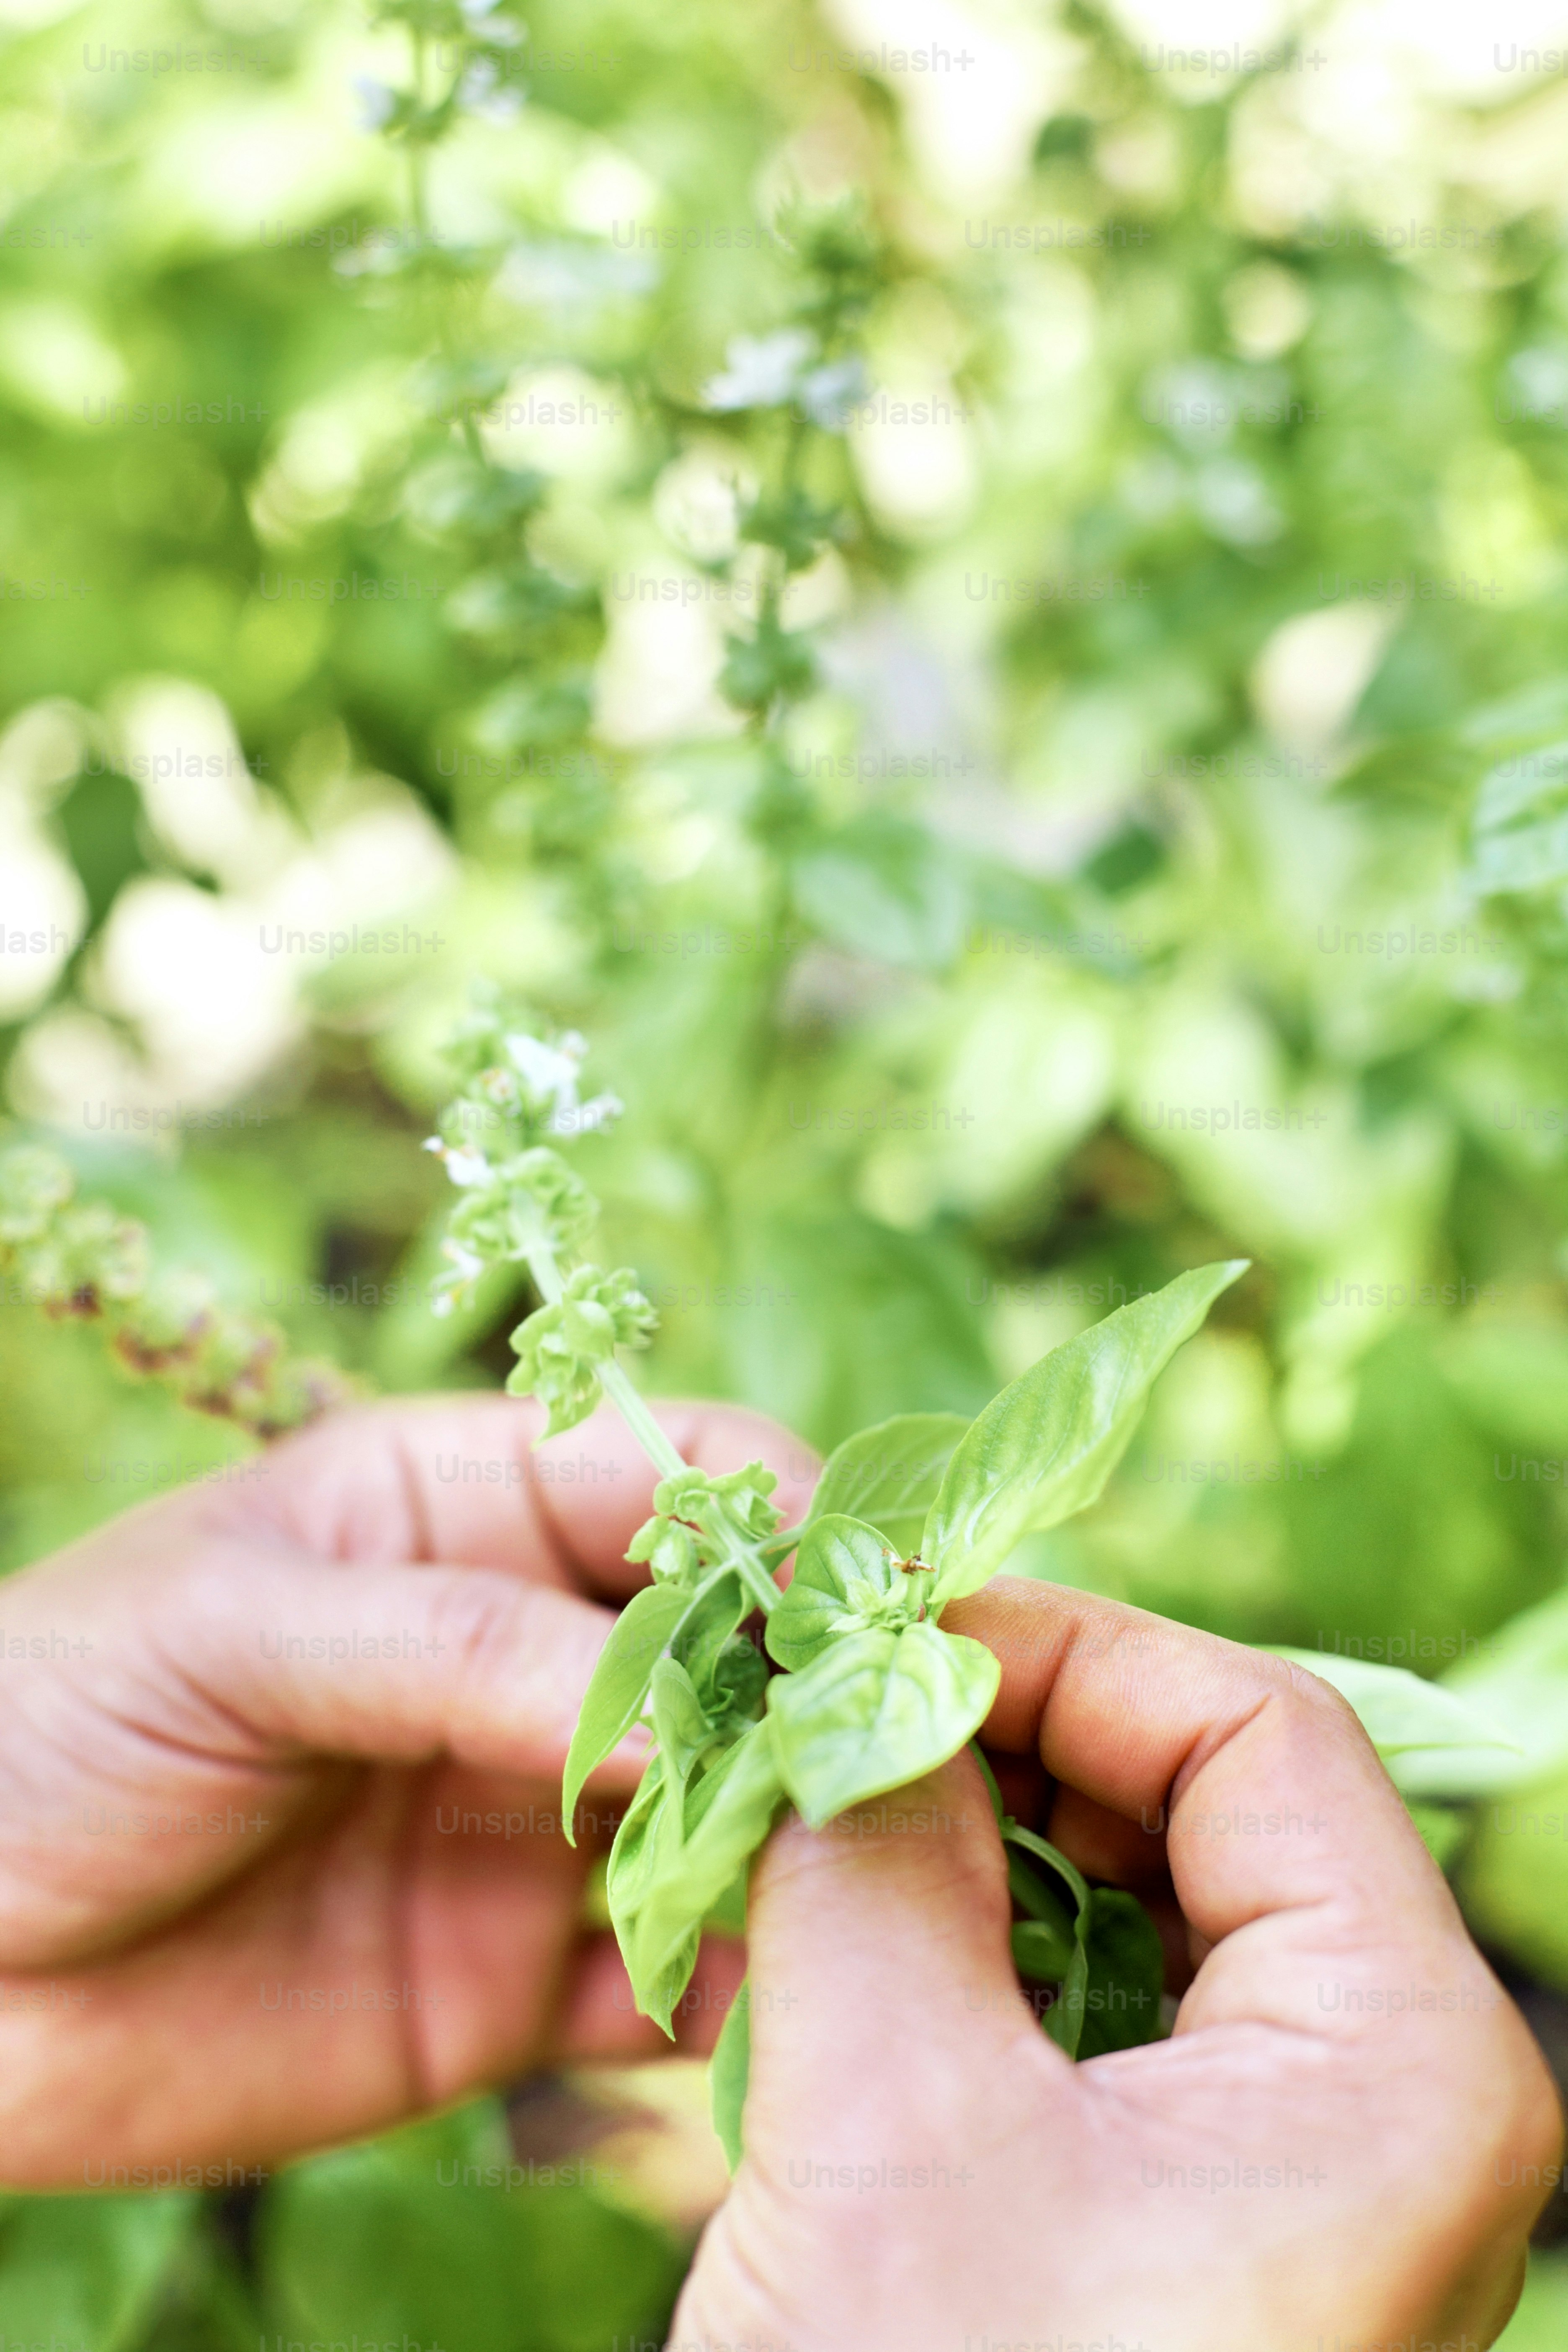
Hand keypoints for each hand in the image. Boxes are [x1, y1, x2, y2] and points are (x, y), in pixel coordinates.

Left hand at [0, 1394, 815, 2187]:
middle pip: (736, 1650)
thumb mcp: (236, 1632)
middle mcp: (525, 1654)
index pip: (680, 1476)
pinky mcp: (512, 1980)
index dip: (788, 1525)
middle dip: (823, 1694)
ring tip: (879, 1894)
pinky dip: (738, 1990)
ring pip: (729, 1814)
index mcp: (463, 1511)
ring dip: (808, 1846)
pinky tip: (791, 2008)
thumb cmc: (45, 1727)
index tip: (870, 1603)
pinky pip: (668, 1979)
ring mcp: (529, 1817)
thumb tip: (683, 1705)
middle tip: (907, 1760)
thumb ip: (460, 1650)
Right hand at [678, 1579, 1562, 2351]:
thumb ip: (873, 1851)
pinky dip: (990, 1951)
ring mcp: (1308, 2170)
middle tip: (840, 1698)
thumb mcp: (893, 2112)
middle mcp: (1393, 2101)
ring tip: (828, 1811)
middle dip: (1015, 1739)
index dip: (1069, 1645)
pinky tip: (862, 1937)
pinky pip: (1117, 2015)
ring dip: (985, 1842)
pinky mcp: (1211, 2219)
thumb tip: (843, 1663)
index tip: (894, 1615)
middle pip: (1215, 1807)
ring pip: (1154, 1905)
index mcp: (1406, 2060)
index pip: (1259, 1735)